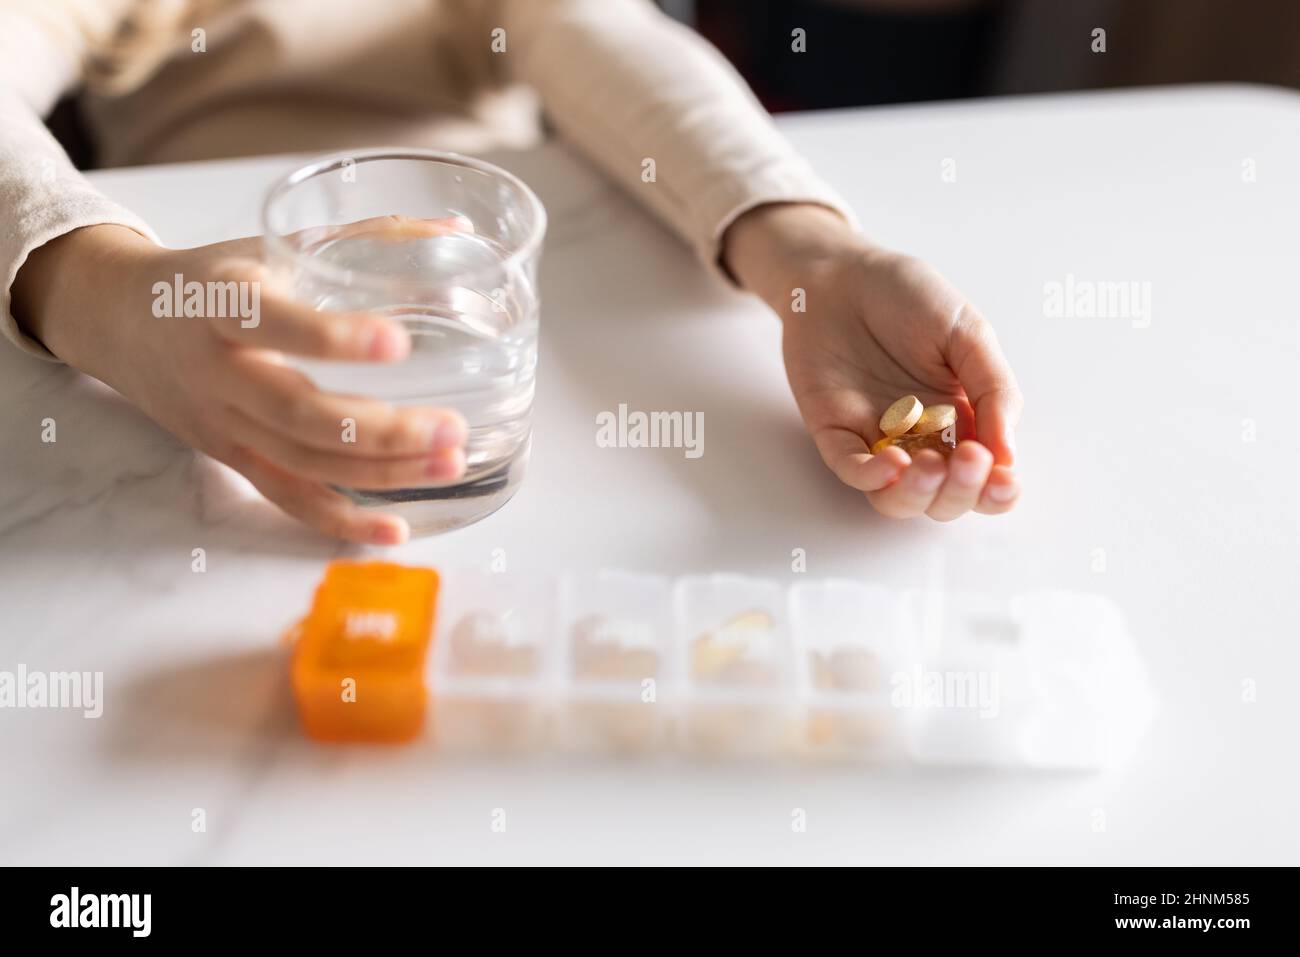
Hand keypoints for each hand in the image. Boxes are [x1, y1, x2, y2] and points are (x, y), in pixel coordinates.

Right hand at [12, 223, 468, 543]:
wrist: (120, 320)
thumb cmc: (214, 276)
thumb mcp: (272, 244)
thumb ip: (364, 237)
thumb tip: (457, 228)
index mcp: (223, 301)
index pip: (270, 321)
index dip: (330, 337)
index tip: (398, 339)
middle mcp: (217, 369)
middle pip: (297, 412)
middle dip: (381, 429)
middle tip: (451, 428)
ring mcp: (222, 422)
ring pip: (301, 462)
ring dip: (381, 473)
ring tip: (449, 464)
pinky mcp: (230, 458)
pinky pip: (287, 498)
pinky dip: (340, 520)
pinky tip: (395, 531)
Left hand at [723, 204, 1022, 520]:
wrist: (843, 273)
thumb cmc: (909, 297)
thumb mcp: (968, 333)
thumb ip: (993, 389)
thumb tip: (1008, 454)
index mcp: (962, 421)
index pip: (984, 479)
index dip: (996, 492)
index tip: (1004, 478)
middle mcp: (920, 440)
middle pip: (943, 499)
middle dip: (961, 493)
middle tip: (970, 461)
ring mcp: (876, 439)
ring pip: (897, 498)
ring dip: (918, 495)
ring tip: (929, 467)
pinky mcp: (835, 431)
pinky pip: (850, 469)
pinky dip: (870, 476)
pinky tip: (892, 463)